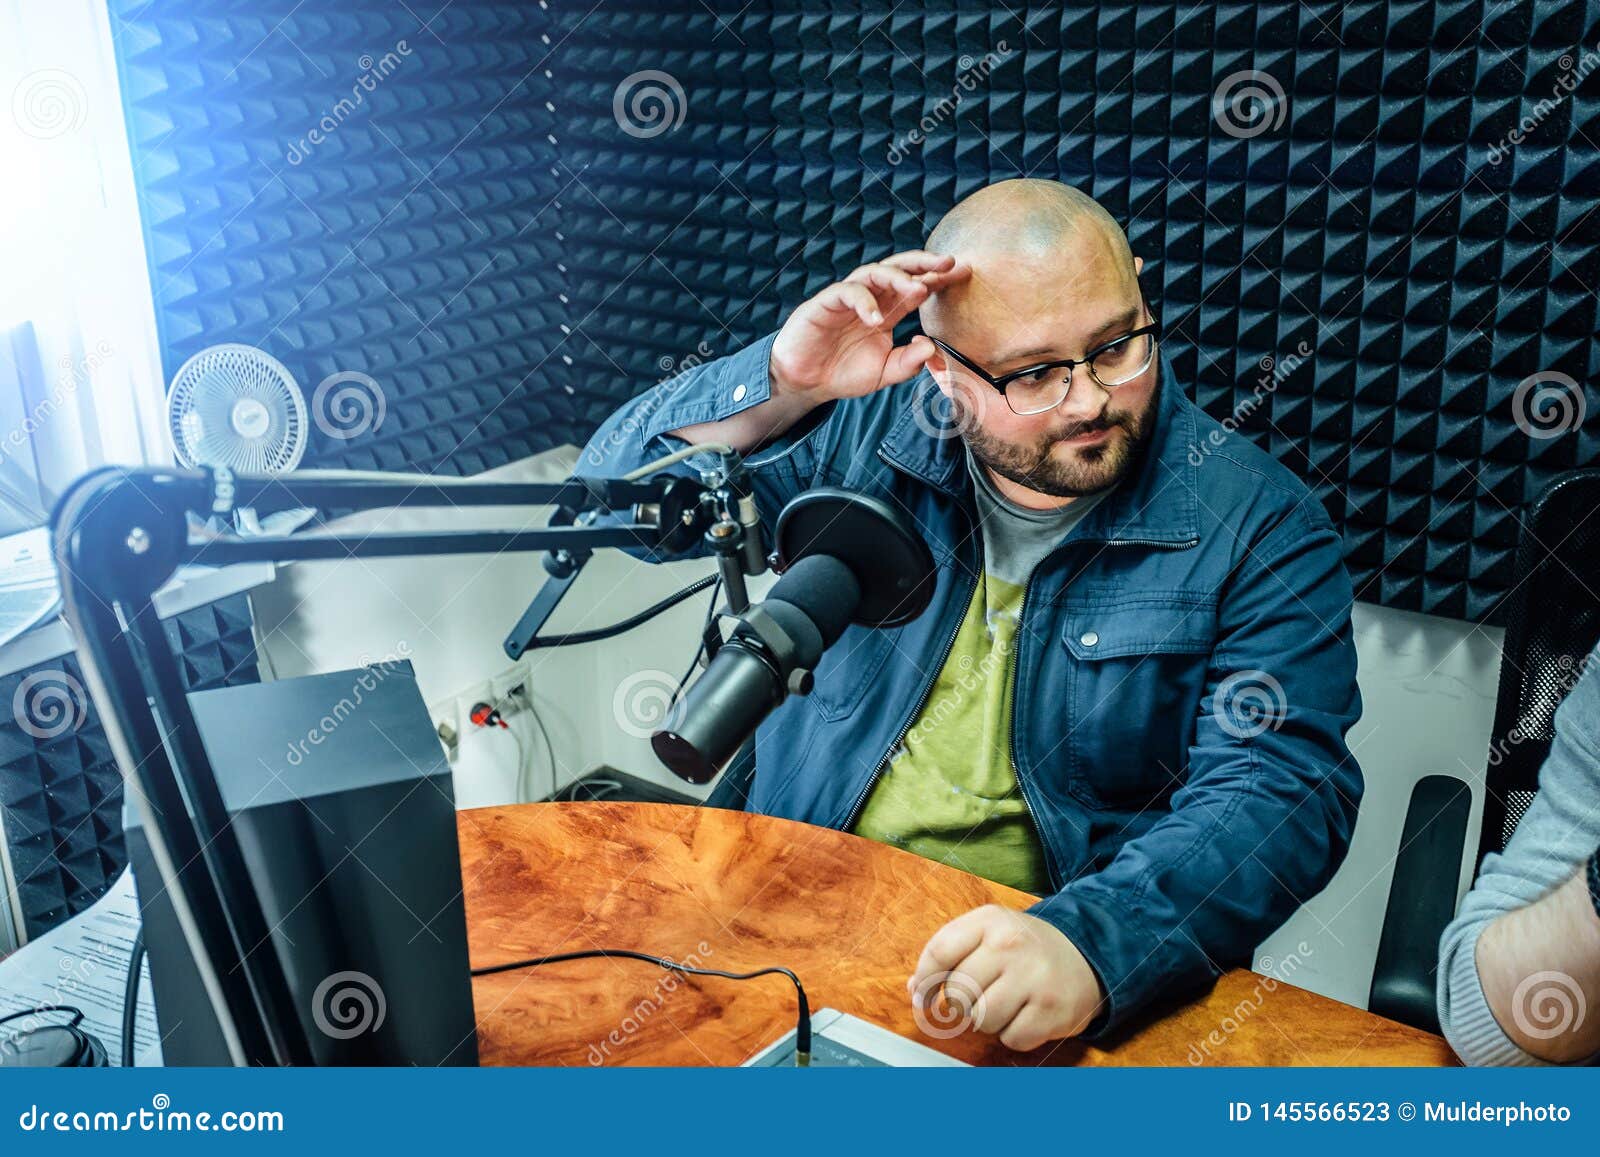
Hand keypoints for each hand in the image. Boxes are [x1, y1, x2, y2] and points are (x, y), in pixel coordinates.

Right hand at [769, 250, 968, 402]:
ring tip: (918, 289)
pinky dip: (864, 302)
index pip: (917, 287)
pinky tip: (875, 319)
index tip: (964, 273)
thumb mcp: (884, 373)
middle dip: (925, 263)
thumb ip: (908, 363)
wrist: (804, 382)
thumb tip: (930, 347)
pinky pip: (847, 293)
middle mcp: (870, 297)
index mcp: (887, 310)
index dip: (939, 278)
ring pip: (875, 273)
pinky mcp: (825, 303)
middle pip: (900, 269)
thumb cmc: (843, 372)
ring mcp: (848, 297)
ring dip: (899, 278)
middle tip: (948, 264)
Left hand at [907, 905, 1104, 1051]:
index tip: (923, 997)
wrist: (1086, 953)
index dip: (924, 981)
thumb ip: (949, 954)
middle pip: (957, 993)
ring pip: (981, 1020)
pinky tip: (1027, 1014)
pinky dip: (1014, 1034)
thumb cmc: (1025, 948)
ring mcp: (1034, 978)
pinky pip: (1011, 1038)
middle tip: (982, 994)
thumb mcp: (988, 933)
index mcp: (990, 920)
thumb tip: (915, 988)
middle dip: (962, 1003)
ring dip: (988, 1020)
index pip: (938, 952)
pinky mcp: (1053, 1011)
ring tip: (1007, 1002)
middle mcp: (1011, 945)